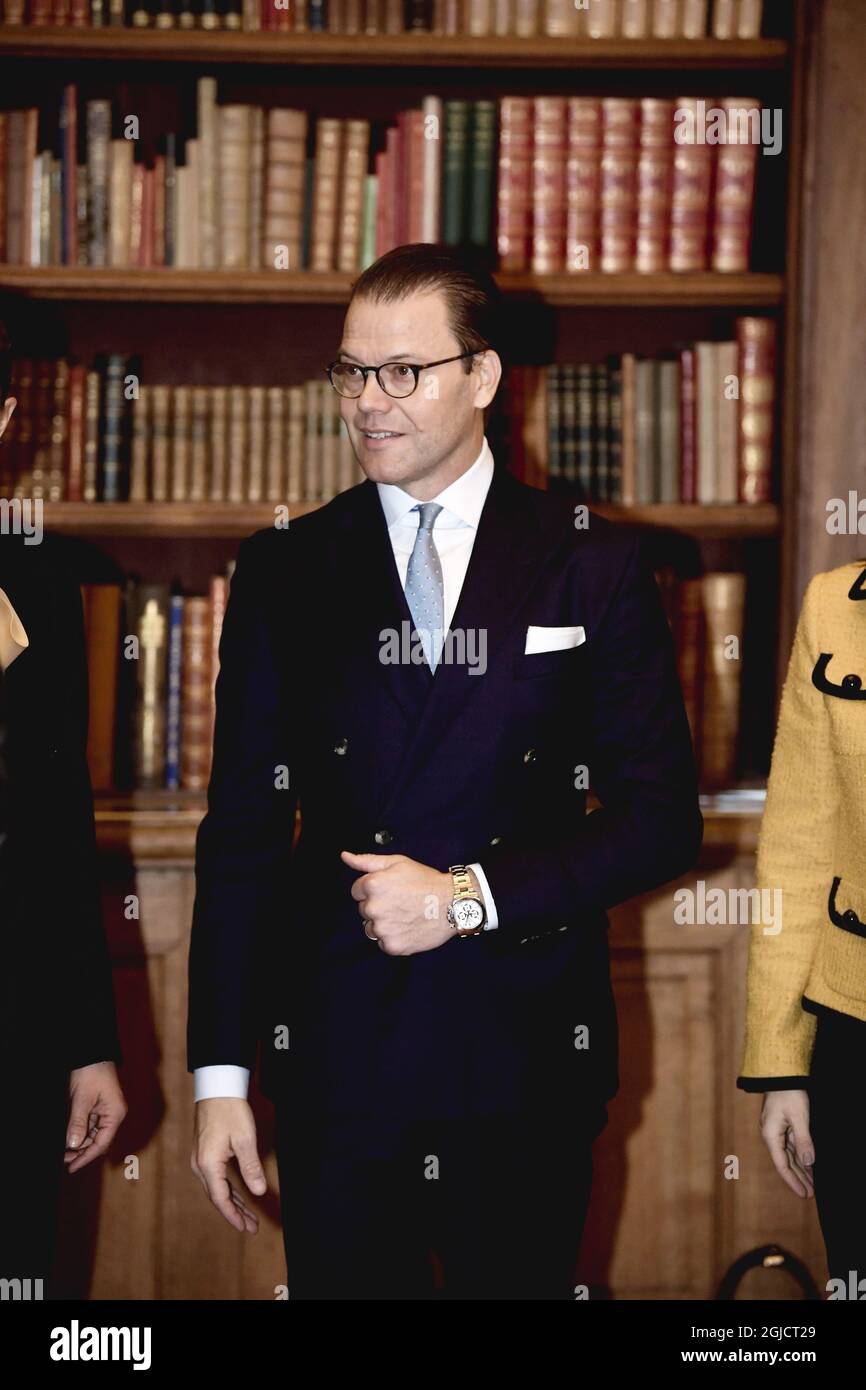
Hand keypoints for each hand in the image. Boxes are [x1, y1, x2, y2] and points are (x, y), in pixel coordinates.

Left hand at [64, 1061, 126, 1173]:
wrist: (92, 1053)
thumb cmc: (91, 1073)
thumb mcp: (82, 1099)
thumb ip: (78, 1123)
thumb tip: (73, 1145)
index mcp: (115, 1114)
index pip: (102, 1143)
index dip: (87, 1157)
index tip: (72, 1167)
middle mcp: (113, 1115)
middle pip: (99, 1141)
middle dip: (82, 1152)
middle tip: (64, 1160)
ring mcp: (106, 1111)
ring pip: (94, 1135)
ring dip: (80, 1143)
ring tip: (64, 1151)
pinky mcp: (99, 1107)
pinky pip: (91, 1126)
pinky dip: (80, 1133)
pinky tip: (69, 1138)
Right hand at [191, 1098, 266, 1233]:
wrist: (217, 1088)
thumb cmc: (231, 1110)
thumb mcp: (245, 1139)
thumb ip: (251, 1167)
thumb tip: (258, 1192)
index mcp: (208, 1164)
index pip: (220, 1198)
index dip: (233, 1216)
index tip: (245, 1228)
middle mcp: (200, 1165)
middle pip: (217, 1196)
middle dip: (235, 1213)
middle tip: (252, 1227)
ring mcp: (200, 1159)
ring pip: (216, 1188)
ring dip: (232, 1203)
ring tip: (248, 1217)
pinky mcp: (204, 1154)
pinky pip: (216, 1178)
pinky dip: (228, 1189)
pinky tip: (238, 1196)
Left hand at [341, 850, 458, 955]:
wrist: (452, 903)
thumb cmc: (425, 881)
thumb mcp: (397, 862)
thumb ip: (367, 861)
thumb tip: (345, 856)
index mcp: (372, 885)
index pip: (356, 891)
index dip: (374, 889)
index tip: (390, 890)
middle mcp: (373, 908)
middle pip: (363, 909)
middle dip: (378, 905)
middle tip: (400, 901)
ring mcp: (382, 929)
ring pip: (371, 928)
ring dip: (383, 923)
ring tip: (404, 915)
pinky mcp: (392, 946)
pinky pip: (383, 943)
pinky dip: (393, 938)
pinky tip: (408, 927)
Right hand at [759, 1089, 814, 1198]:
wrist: (781, 1073)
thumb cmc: (788, 1093)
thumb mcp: (799, 1117)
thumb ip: (803, 1140)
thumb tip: (809, 1162)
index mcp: (771, 1135)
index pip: (782, 1165)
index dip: (793, 1181)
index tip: (804, 1194)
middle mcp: (771, 1135)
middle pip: (785, 1162)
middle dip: (798, 1179)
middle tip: (811, 1194)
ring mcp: (776, 1130)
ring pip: (789, 1155)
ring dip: (800, 1169)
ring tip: (812, 1184)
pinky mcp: (782, 1125)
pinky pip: (791, 1146)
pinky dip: (800, 1156)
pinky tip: (808, 1165)